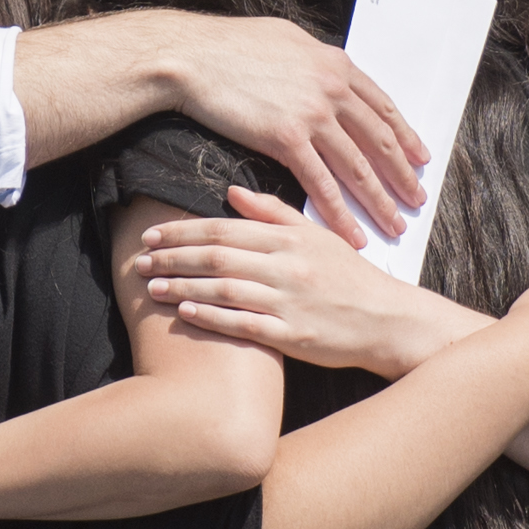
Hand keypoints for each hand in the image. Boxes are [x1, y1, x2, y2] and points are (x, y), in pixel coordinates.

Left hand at [133, 187, 477, 376]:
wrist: (388, 321)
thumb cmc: (349, 278)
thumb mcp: (318, 236)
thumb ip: (274, 214)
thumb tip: (231, 192)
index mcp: (291, 239)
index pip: (226, 228)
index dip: (184, 230)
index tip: (152, 233)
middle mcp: (287, 267)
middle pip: (218, 256)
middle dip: (174, 257)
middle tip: (140, 260)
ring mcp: (290, 302)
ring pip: (225, 289)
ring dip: (183, 286)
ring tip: (151, 287)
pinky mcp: (293, 336)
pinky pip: (244, 324)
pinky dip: (212, 317)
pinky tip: (185, 312)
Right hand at [164, 15, 426, 247]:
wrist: (193, 55)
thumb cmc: (228, 46)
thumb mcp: (286, 40)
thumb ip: (313, 63)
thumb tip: (323, 73)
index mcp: (335, 64)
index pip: (382, 106)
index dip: (404, 135)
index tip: (419, 157)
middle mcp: (332, 89)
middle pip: (379, 139)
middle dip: (402, 174)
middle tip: (417, 200)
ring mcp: (312, 114)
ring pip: (357, 167)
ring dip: (379, 201)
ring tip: (394, 226)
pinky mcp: (286, 138)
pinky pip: (321, 184)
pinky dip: (339, 214)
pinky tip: (351, 234)